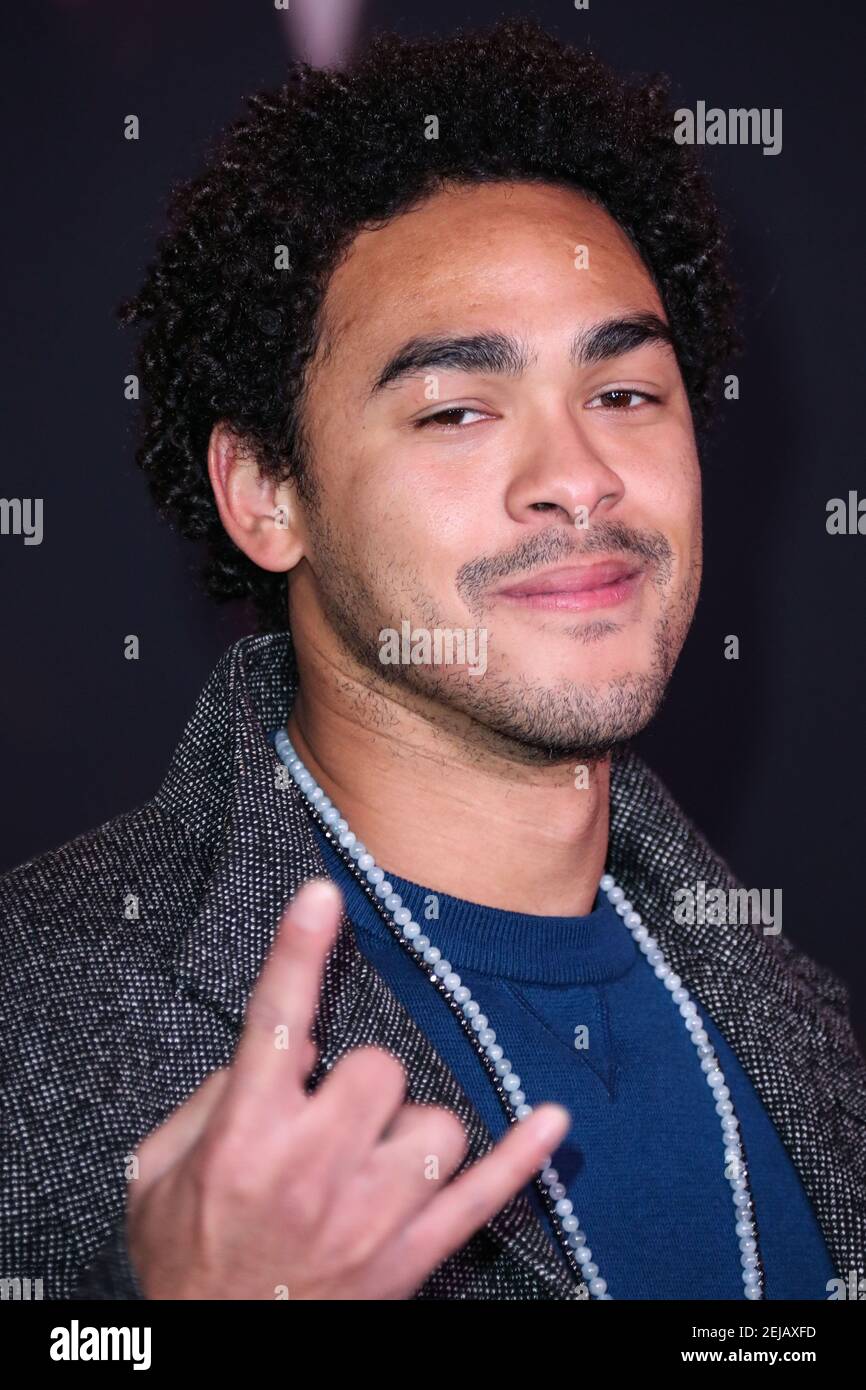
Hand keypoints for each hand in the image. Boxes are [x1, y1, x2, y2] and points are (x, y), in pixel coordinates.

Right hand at [126, 878, 570, 1298]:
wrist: (213, 1361)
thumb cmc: (186, 1261)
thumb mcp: (160, 1174)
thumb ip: (213, 1097)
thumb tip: (289, 1045)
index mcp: (245, 1140)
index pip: (274, 1024)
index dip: (299, 953)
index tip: (323, 895)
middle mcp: (312, 1171)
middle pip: (378, 1068)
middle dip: (357, 1081)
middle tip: (329, 1118)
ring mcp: (370, 1216)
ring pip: (435, 1125)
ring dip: (407, 1132)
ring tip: (370, 1164)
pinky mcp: (410, 1256)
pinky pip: (482, 1198)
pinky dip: (522, 1159)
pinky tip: (552, 1120)